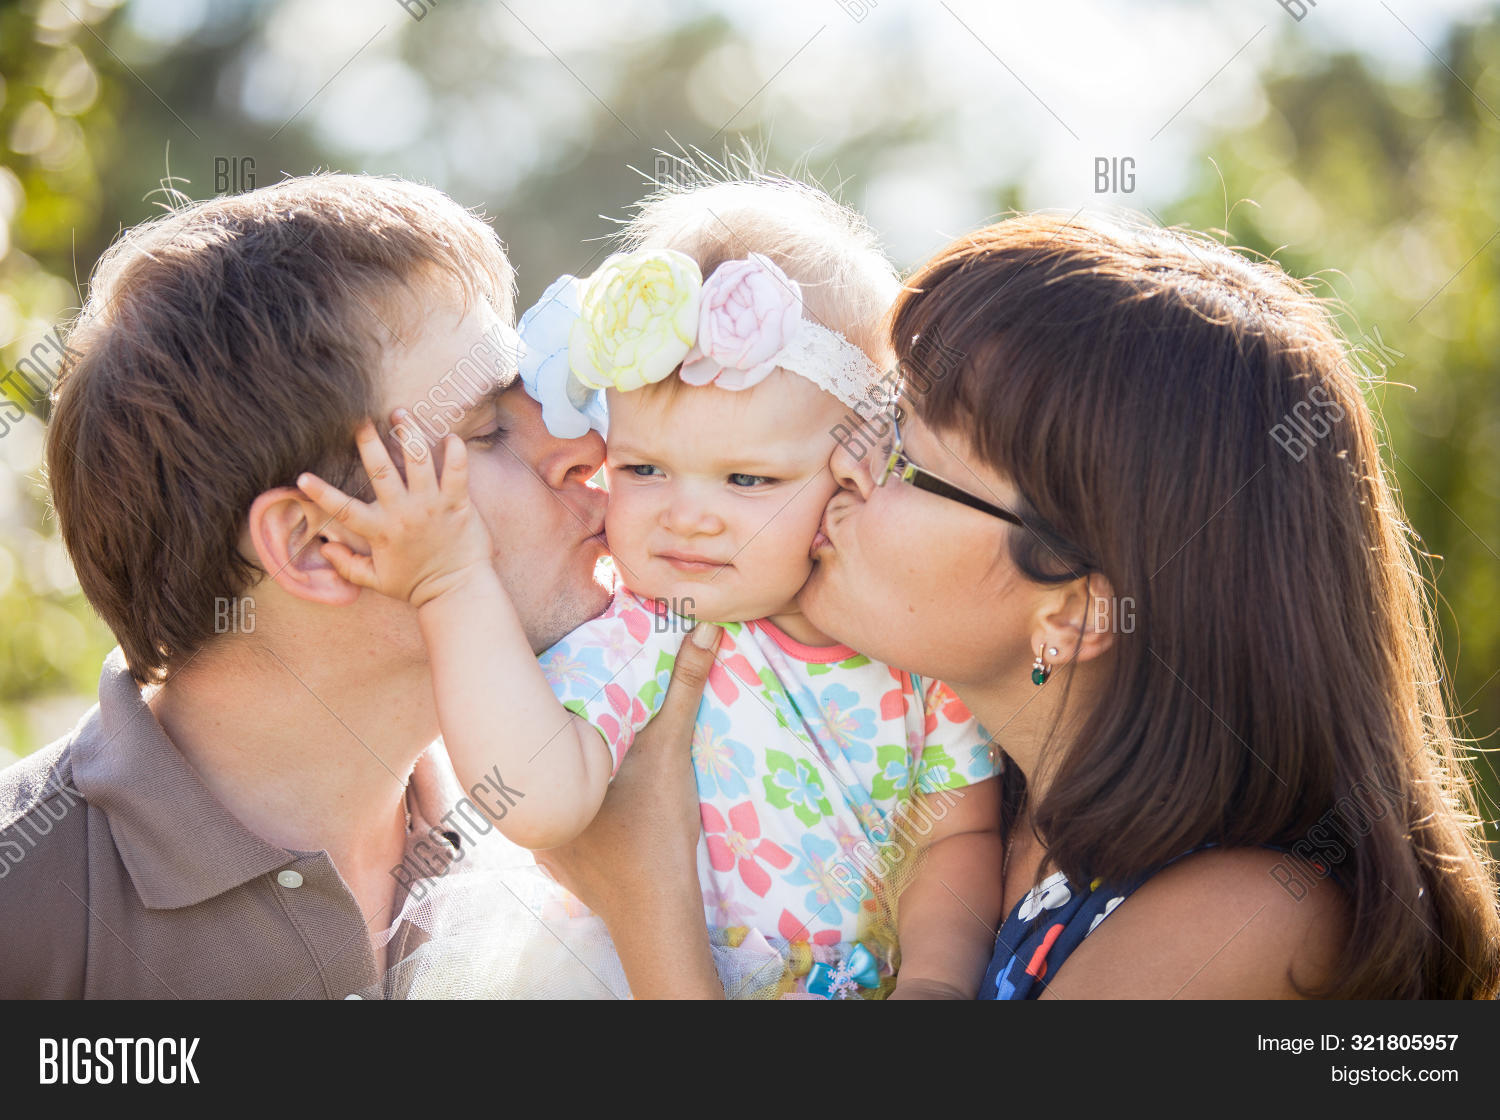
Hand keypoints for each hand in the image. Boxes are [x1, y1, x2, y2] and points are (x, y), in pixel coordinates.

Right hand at [297, 411, 494, 607]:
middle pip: (381, 471)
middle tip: (359, 418)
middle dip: (368, 442)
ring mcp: (431, 506)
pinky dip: (455, 452)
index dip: (321, 493)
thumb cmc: (417, 586)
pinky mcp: (458, 504)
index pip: (343, 509)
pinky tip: (450, 436)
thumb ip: (348, 565)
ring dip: (408, 434)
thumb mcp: (377, 581)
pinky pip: (457, 472)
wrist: (458, 592)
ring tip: (400, 413)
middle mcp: (403, 514)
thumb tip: (325, 548)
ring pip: (418, 462)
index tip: (302, 476)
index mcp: (380, 531)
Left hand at [537, 621, 724, 998]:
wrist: (656, 918)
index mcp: (541, 777)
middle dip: (552, 732)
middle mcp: (525, 810)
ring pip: (542, 791)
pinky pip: (554, 821)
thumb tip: (707, 628)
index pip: (528, 723)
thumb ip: (684, 688)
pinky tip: (591, 797)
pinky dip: (570, 805)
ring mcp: (538, 843)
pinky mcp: (557, 866)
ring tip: (579, 742)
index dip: (539, 694)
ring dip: (559, 771)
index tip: (552, 667)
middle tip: (571, 699)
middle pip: (534, 756)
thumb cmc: (654, 833)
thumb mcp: (670, 753)